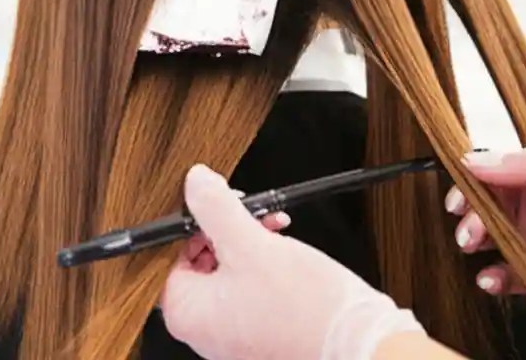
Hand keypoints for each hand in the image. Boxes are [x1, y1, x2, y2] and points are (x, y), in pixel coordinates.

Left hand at [161, 164, 424, 359]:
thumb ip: (216, 209)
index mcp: (187, 313)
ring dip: (246, 243)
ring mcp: (231, 336)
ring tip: (272, 226)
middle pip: (196, 262)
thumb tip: (194, 183)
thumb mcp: (253, 245)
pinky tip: (281, 247)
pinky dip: (260, 265)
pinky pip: (246, 290)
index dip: (189, 223)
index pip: (165, 256)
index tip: (211, 204)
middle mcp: (203, 331)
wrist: (360, 348)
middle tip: (247, 211)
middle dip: (223, 229)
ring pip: (225, 273)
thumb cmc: (307, 312)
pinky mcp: (258, 335)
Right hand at [449, 140, 525, 341]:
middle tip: (468, 232)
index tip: (460, 195)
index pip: (501, 167)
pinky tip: (493, 281)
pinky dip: (492, 277)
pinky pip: (506, 274)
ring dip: (476, 243)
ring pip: (492, 237)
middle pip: (489, 202)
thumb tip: (477, 158)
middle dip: (470, 214)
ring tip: (475, 252)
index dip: (474, 177)